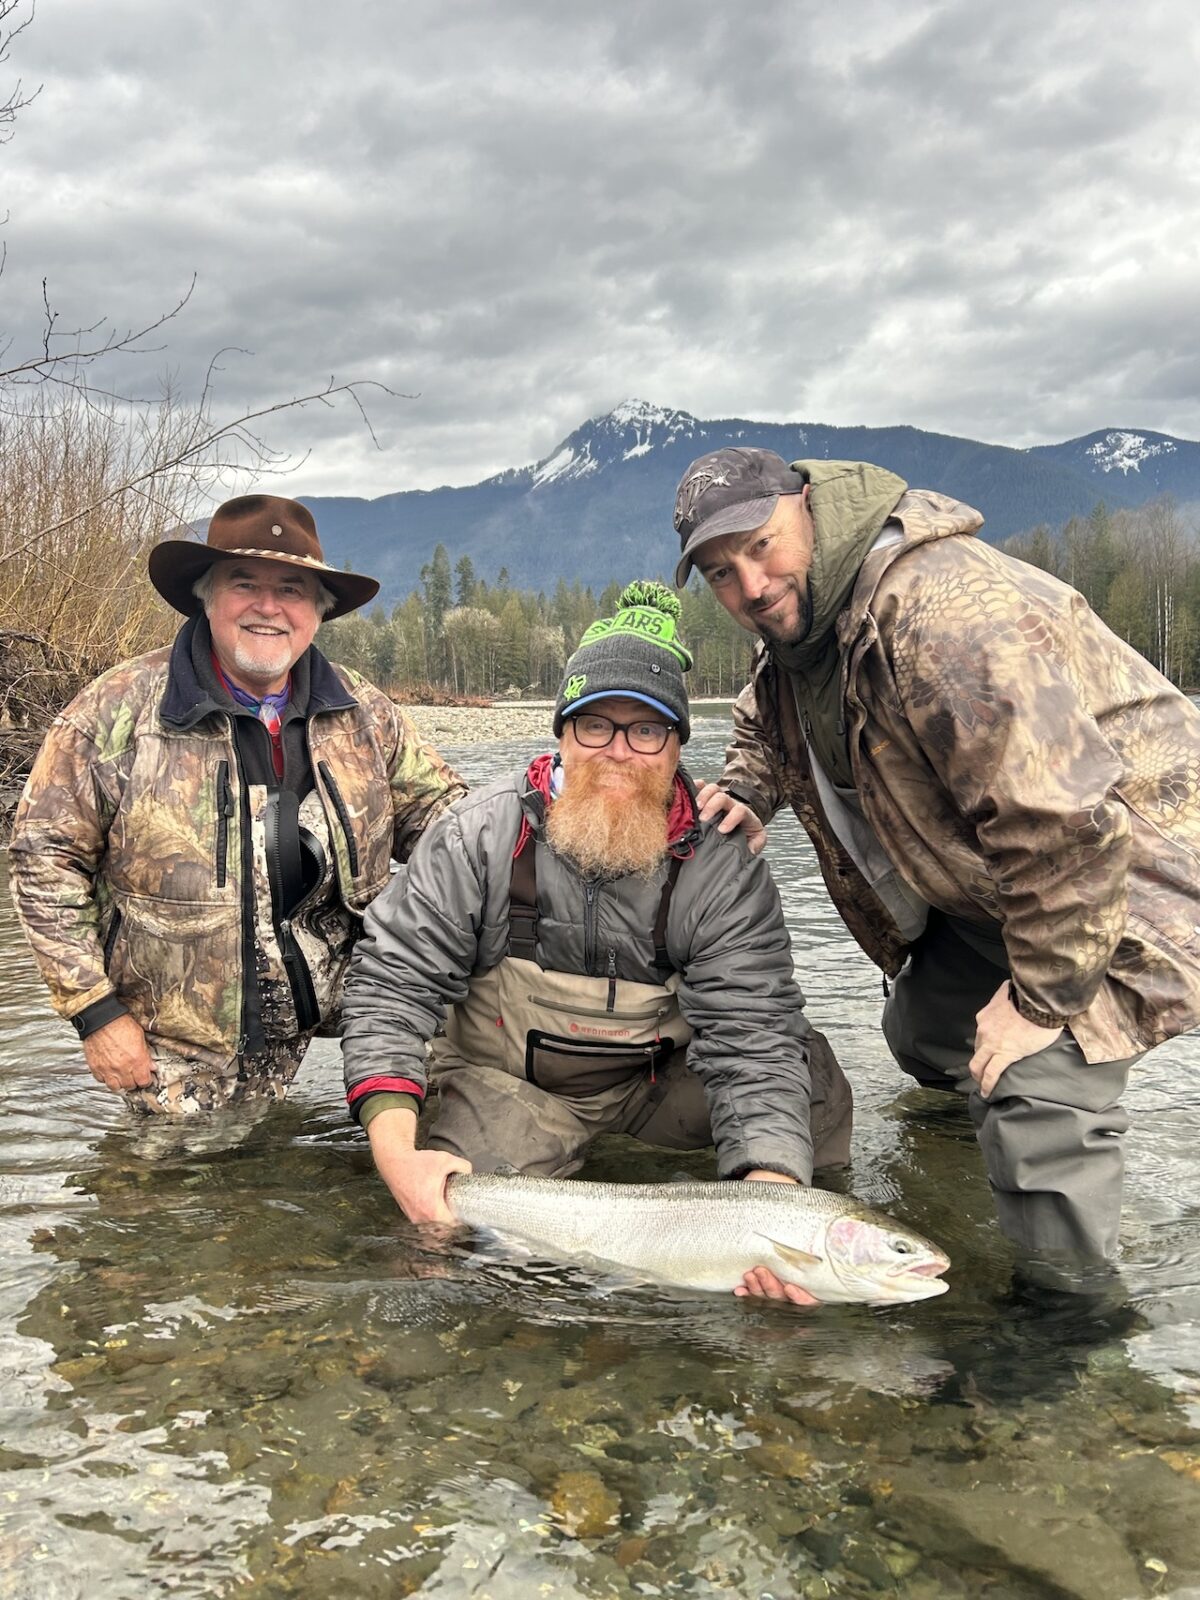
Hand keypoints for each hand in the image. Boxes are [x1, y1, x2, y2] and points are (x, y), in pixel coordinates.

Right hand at [81, 1013, 153, 1091]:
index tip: (145, 1077)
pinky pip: (101, 1080)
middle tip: (133, 1074)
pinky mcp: (95, 1068)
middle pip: (130, 1086)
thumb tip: (151, 1066)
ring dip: (119, 1082)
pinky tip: (109, 1070)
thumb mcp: (140, 1037)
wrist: (101, 1019)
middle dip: (133, 1081)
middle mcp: (122, 1067)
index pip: (144, 1082)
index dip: (146, 1080)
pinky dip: (105, 1078)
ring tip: (121, 1075)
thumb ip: (146, 1054)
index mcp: (137, 1060)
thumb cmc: (120, 1024)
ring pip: (115, 1087)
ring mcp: (108, 1069)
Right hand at [367, 1110, 471, 1223]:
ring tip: (447, 1214)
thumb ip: (463, 1166)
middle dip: (451, 1225)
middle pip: (442, 1232)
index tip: (464, 1211)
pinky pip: (422, 1225)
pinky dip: (430, 1222)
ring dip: (440, 1226)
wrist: (394, 1161)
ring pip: (431, 1231)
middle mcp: (420, 1217)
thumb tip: (469, 1172)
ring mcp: (412, 1217)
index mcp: (431, 1209)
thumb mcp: (445, 1159)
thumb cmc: (416, 1163)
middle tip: (458, 1212)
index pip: (452, 1225)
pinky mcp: (408, 1213)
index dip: (461, 1219)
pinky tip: (436, 1212)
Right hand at [694, 782, 766, 855]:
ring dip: (702, 796)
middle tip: (703, 819)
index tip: (722, 830)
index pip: (739, 810)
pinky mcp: (708, 797)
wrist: (742, 822)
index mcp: (743, 813)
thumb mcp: (755, 839)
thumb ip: (755, 844)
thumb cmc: (746, 832)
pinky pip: (700, 786)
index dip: (731, 818)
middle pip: (723, 797)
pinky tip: (685, 792)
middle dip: (712, 806)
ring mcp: (718, 798)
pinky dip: (693, 786)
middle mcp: (730, 803)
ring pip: (712, 789)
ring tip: (694, 808)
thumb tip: (749, 850)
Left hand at [732, 1171, 818, 1304]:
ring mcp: (775, 1277)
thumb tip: (840, 1235)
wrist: (772, 1194)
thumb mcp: (809, 1220)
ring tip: (751, 1273)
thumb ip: (819, 1234)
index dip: (800, 1297)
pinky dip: (745, 1290)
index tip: (790, 1287)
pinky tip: (740, 1288)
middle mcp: (793, 1278)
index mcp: (812, 1273)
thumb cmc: (794, 1210)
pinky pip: (752, 1289)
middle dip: (772, 1287)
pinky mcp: (758, 1273)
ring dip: (758, 1287)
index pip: (809, 1297)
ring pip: (767, 1294)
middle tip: (762, 1270)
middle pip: (784, 1296)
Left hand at [969, 980, 1062, 1097]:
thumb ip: (1007, 993)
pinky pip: (991, 1073)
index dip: (983, 1043)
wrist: (1041, 1003)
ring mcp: (992, 1042)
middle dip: (979, 1060)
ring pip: (978, 1063)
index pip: (981, 1033)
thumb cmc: (1031, 997)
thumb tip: (1009, 987)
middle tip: (983, 1069)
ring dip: (978, 1075)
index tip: (987, 1050)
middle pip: (977, 1049)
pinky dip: (987, 1084)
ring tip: (982, 1084)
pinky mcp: (1004, 1054)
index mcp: (986, 1015)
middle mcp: (984, 1029)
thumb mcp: (1013, 992)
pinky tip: (987, 1092)